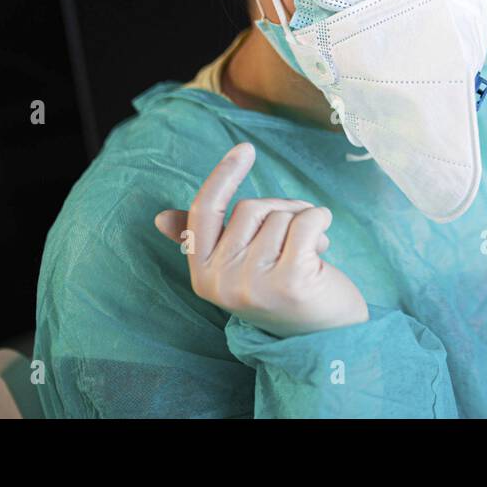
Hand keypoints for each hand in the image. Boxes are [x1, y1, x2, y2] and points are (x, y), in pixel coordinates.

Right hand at [153, 143, 368, 337]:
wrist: (326, 338)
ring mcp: (253, 283)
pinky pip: (307, 221)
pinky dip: (322, 222)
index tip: (245, 148)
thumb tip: (160, 218)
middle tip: (298, 237)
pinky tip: (325, 247)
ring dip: (304, 221)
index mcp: (203, 274)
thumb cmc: (283, 291)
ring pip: (280, 214)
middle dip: (282, 209)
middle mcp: (221, 281)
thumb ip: (207, 239)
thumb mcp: (240, 265)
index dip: (223, 176)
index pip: (204, 211)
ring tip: (312, 251)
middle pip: (250, 206)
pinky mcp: (289, 282)